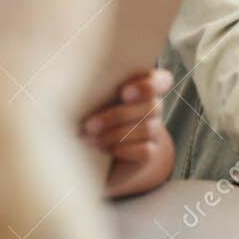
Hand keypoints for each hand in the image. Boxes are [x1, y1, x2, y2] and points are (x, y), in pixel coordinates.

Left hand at [84, 69, 175, 198]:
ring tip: (90, 139)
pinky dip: (123, 150)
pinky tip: (104, 150)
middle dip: (118, 116)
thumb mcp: (94, 102)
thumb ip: (96, 92)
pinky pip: (145, 150)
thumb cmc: (93, 120)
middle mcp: (153, 109)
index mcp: (142, 90)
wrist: (104, 157)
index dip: (149, 85)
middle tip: (90, 125)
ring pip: (147, 128)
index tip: (125, 93)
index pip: (162, 81)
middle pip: (151, 106)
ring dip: (115, 134)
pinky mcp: (151, 153)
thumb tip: (76, 87)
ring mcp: (154, 132)